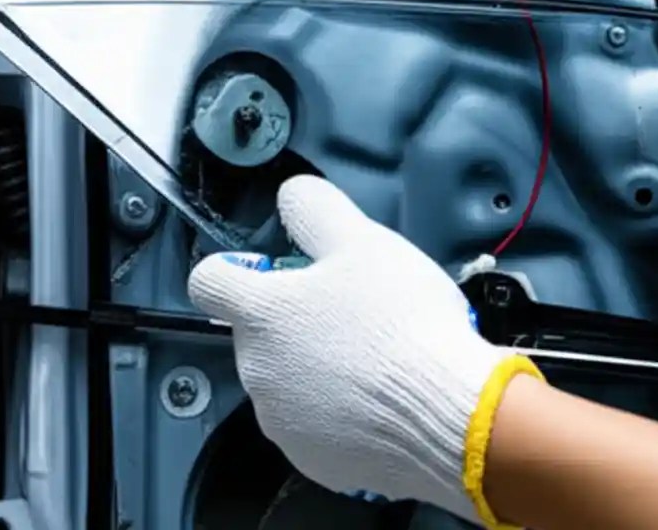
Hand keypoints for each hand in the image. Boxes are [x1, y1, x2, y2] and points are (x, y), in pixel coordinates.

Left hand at [187, 176, 541, 527]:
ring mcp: (283, 421)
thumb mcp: (363, 241)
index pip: (208, 281)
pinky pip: (318, 425)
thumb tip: (292, 197)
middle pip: (259, 332)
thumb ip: (316, 210)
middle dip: (297, 320)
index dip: (235, 268)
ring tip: (376, 358)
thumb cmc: (403, 325)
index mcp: (261, 314)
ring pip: (289, 380)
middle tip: (352, 310)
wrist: (449, 414)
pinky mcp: (314, 460)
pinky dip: (341, 412)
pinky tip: (382, 399)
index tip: (271, 269)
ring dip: (319, 367)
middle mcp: (258, 371)